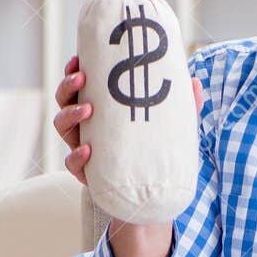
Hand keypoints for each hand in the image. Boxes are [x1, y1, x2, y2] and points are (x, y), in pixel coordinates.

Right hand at [53, 56, 204, 256]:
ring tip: (87, 110)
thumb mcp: (170, 127)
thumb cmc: (156, 151)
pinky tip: (87, 151)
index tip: (78, 59)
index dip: (73, 72)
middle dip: (68, 87)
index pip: (80, 86)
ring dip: (70, 115)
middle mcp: (86, 127)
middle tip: (82, 78)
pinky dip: (76, 157)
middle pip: (64, 101)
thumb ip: (182, 107)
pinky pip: (72, 164)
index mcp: (101, 110)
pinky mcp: (87, 174)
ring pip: (62, 128)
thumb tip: (194, 83)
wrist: (152, 196)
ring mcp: (83, 149)